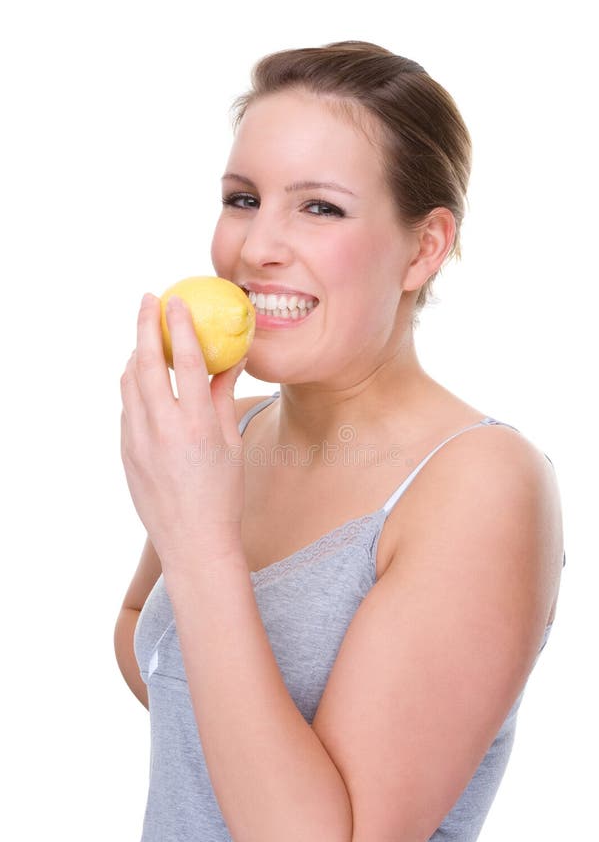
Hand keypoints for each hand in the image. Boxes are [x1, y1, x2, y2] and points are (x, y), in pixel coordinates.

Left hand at [120, 293, 247, 570]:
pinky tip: (143, 381)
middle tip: (148, 300)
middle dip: (145, 326)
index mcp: (197, 426)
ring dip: (135, 354)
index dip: (180, 327)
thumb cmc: (221, 493)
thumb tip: (228, 360)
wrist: (193, 540)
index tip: (176, 301)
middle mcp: (163, 429)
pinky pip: (127, 408)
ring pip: (128, 383)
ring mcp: (138, 441)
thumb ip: (222, 398)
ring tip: (144, 337)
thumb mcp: (229, 443)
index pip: (186, 363)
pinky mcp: (126, 452)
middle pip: (145, 363)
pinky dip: (133, 386)